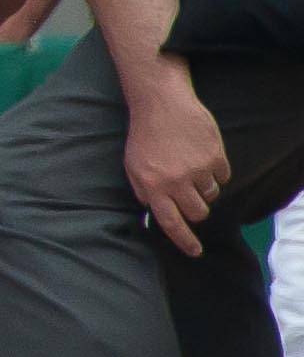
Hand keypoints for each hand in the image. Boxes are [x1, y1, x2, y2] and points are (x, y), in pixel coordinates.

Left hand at [120, 64, 230, 254]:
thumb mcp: (133, 166)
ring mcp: (198, 170)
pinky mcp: (215, 157)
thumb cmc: (144, 136)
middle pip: (198, 213)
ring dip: (204, 187)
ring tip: (191, 166)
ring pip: (212, 195)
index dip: (184, 241)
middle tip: (188, 193)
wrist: (161, 104)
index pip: (171, 223)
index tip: (195, 252)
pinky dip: (216, 170)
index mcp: (153, 187)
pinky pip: (223, 176)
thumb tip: (154, 213)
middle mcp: (176, 182)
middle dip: (196, 209)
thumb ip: (144, 191)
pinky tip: (201, 155)